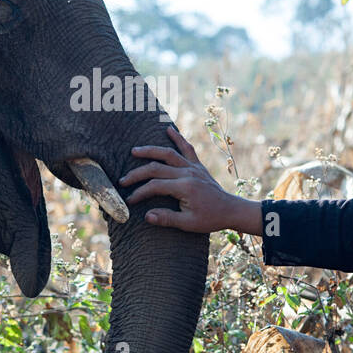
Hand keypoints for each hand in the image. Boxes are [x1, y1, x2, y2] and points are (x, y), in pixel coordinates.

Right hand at [121, 125, 262, 234]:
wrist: (230, 210)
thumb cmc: (210, 219)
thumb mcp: (188, 224)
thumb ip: (167, 219)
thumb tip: (146, 216)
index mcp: (185, 187)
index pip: (155, 186)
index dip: (139, 192)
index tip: (130, 200)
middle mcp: (188, 173)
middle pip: (156, 168)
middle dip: (137, 174)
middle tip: (122, 180)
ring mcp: (193, 167)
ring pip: (168, 153)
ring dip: (150, 150)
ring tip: (135, 151)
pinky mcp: (197, 165)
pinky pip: (187, 148)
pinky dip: (178, 138)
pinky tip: (168, 129)